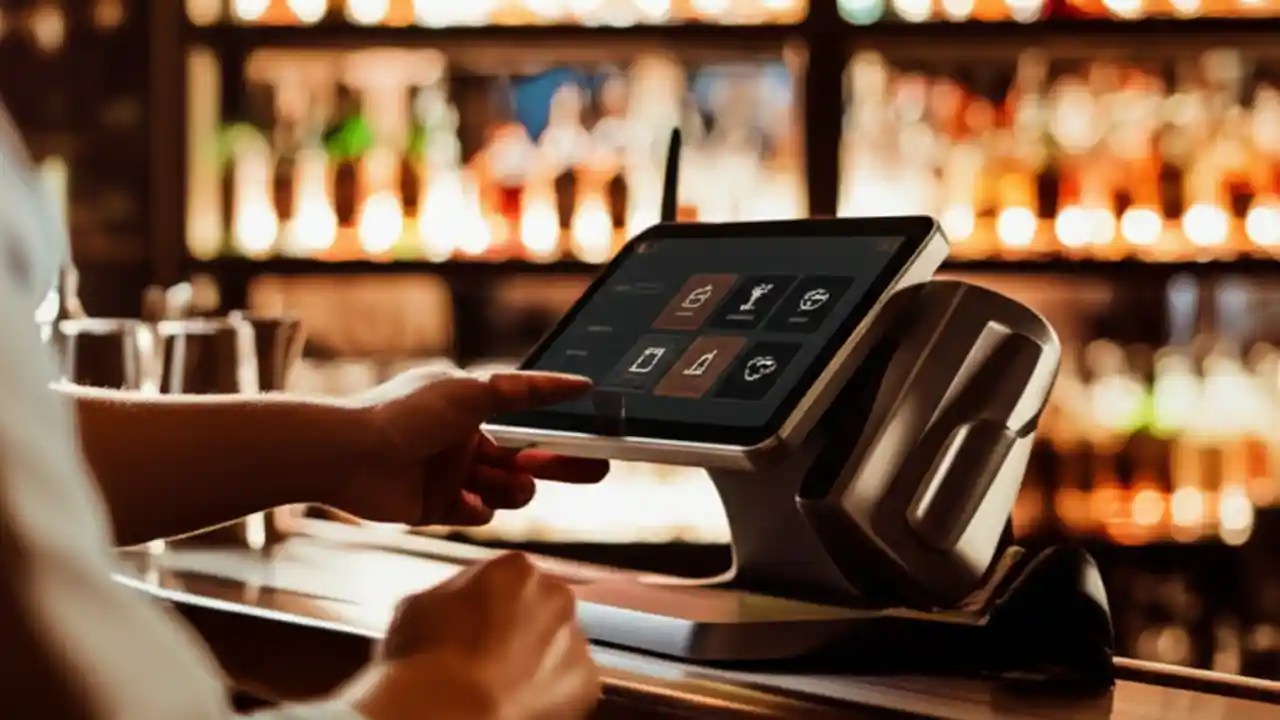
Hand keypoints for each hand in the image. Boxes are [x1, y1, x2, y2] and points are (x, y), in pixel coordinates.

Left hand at [337, 367, 608, 526]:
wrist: (346, 454)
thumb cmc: (405, 414)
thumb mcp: (471, 392)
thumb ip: (525, 391)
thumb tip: (576, 383)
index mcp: (470, 407)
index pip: (528, 419)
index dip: (561, 430)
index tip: (596, 437)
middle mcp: (462, 441)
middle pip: (523, 458)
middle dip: (556, 465)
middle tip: (595, 470)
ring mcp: (449, 475)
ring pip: (502, 489)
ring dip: (516, 489)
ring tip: (516, 487)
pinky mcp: (433, 507)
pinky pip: (472, 514)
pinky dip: (478, 510)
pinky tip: (471, 502)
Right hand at [341, 553, 601, 719]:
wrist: (449, 710)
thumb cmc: (425, 658)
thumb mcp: (420, 605)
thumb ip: (452, 594)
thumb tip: (455, 604)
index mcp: (516, 569)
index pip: (509, 579)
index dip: (489, 606)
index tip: (475, 627)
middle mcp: (555, 595)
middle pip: (541, 608)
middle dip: (521, 629)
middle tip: (489, 657)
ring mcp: (575, 638)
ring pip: (557, 645)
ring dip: (538, 660)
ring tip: (502, 684)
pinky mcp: (586, 680)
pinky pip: (568, 683)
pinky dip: (550, 693)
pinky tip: (518, 701)